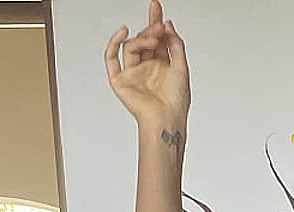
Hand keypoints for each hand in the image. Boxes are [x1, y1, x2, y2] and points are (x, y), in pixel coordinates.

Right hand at [104, 0, 190, 128]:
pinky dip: (115, 43)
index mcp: (162, 65)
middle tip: (158, 25)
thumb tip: (168, 25)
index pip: (157, 39)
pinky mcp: (120, 80)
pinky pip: (111, 58)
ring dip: (142, 39)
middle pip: (144, 40)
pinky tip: (124, 33)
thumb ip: (175, 45)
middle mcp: (147, 68)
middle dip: (151, 30)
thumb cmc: (176, 100)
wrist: (166, 118)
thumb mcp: (181, 67)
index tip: (156, 6)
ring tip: (154, 40)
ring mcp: (133, 73)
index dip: (156, 21)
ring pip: (131, 46)